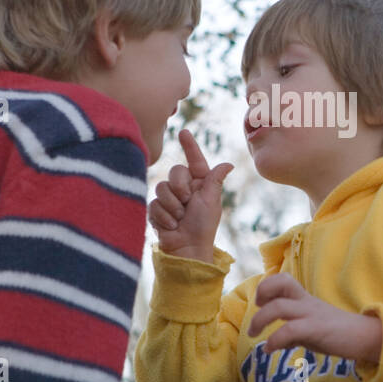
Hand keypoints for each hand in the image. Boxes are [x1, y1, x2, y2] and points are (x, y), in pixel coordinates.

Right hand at [148, 129, 233, 261]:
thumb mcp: (211, 201)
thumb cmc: (203, 226)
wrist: (187, 249)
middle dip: (180, 187)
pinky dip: (163, 216)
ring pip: (161, 187)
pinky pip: (153, 203)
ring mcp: (169, 199)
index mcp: (200, 184)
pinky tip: (170, 226)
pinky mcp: (156, 210)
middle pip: (175, 172)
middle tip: (186, 203)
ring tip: (179, 218)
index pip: (194, 160)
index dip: (190, 146)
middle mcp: (184, 188)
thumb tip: (228, 164)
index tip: (184, 132)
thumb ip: (214, 180)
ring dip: (171, 205)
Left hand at [246, 273, 382, 364]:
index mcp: (305, 299)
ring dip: (260, 320)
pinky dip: (274, 340)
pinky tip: (270, 349)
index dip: (266, 287)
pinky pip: (290, 330)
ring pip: (279, 307)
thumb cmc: (338, 333)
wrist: (367, 338)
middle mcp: (306, 302)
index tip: (261, 304)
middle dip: (261, 294)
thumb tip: (274, 342)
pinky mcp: (317, 330)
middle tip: (256, 313)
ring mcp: (311, 314)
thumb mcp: (311, 327)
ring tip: (255, 335)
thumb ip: (293, 330)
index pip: (283, 279)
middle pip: (280, 282)